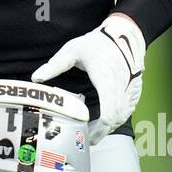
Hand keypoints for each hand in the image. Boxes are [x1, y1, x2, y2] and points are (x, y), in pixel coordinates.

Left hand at [32, 13, 144, 143]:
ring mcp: (131, 89)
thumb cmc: (98, 42)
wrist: (125, 34)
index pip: (109, 113)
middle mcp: (121, 87)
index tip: (87, 135)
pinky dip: (118, 117)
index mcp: (105, 79)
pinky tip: (106, 119)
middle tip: (86, 137)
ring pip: (123, 116)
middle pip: (116, 119)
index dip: (99, 129)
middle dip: (102, 131)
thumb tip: (35, 77)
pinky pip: (129, 109)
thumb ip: (54, 65)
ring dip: (110, 125)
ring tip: (94, 130)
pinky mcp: (136, 89)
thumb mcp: (72, 50)